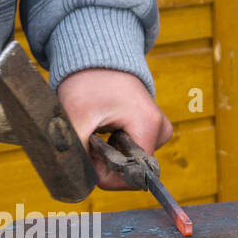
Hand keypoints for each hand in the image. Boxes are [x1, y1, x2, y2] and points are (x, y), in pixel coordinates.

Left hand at [56, 68, 171, 190]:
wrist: (96, 56)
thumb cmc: (88, 81)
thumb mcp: (76, 117)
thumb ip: (78, 153)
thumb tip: (80, 181)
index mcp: (149, 126)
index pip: (131, 176)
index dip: (105, 174)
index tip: (88, 154)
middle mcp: (160, 129)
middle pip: (131, 170)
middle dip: (106, 162)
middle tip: (89, 136)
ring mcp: (158, 129)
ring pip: (130, 162)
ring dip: (108, 154)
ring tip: (96, 127)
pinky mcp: (151, 128)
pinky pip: (131, 151)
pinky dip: (113, 146)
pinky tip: (104, 127)